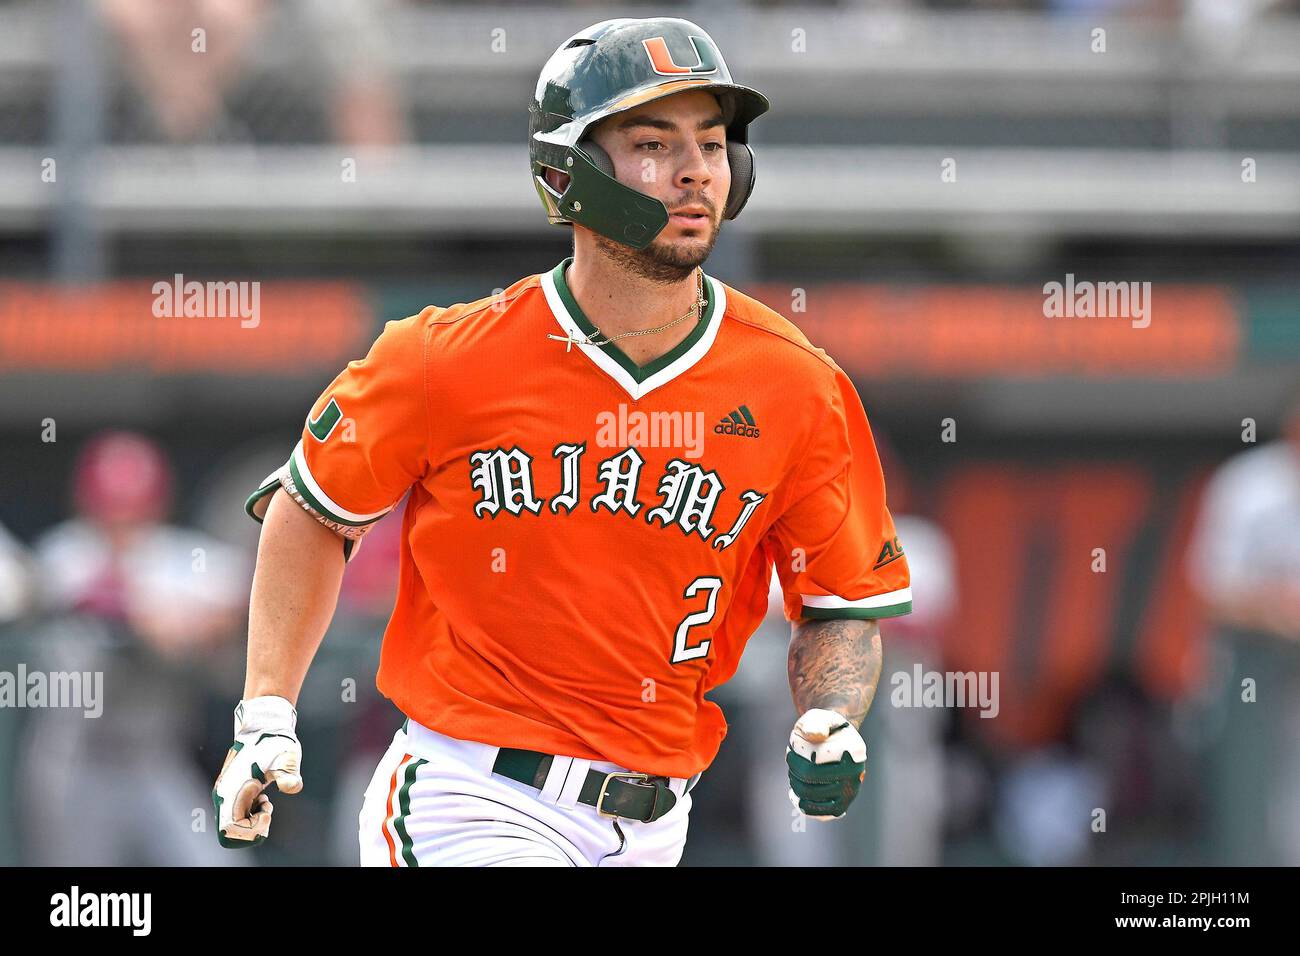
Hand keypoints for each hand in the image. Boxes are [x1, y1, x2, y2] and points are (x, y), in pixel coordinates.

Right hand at [212, 696, 302, 847]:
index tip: (267, 811)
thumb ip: (288, 774)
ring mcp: (226, 792)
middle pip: (230, 830)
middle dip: (251, 828)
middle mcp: (224, 793)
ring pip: (232, 823)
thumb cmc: (275, 742)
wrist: (265, 727)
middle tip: (268, 809)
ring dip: (250, 820)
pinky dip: (250, 814)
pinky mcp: (232, 791)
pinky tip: (263, 799)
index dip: (250, 828)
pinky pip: (236, 814)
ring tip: (266, 802)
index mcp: (232, 789)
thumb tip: (292, 787)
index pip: (230, 827)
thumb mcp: (286, 758)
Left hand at [786, 708, 866, 819]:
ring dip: (796, 785)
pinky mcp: (842, 805)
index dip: (796, 759)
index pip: (814, 765)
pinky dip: (803, 805)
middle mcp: (856, 774)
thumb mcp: (818, 717)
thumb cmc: (823, 727)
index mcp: (853, 752)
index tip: (791, 748)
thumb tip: (816, 735)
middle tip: (790, 758)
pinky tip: (796, 793)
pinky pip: (820, 813)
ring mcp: (850, 792)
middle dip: (794, 770)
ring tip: (793, 772)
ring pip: (811, 798)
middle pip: (810, 781)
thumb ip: (815, 722)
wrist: (835, 739)